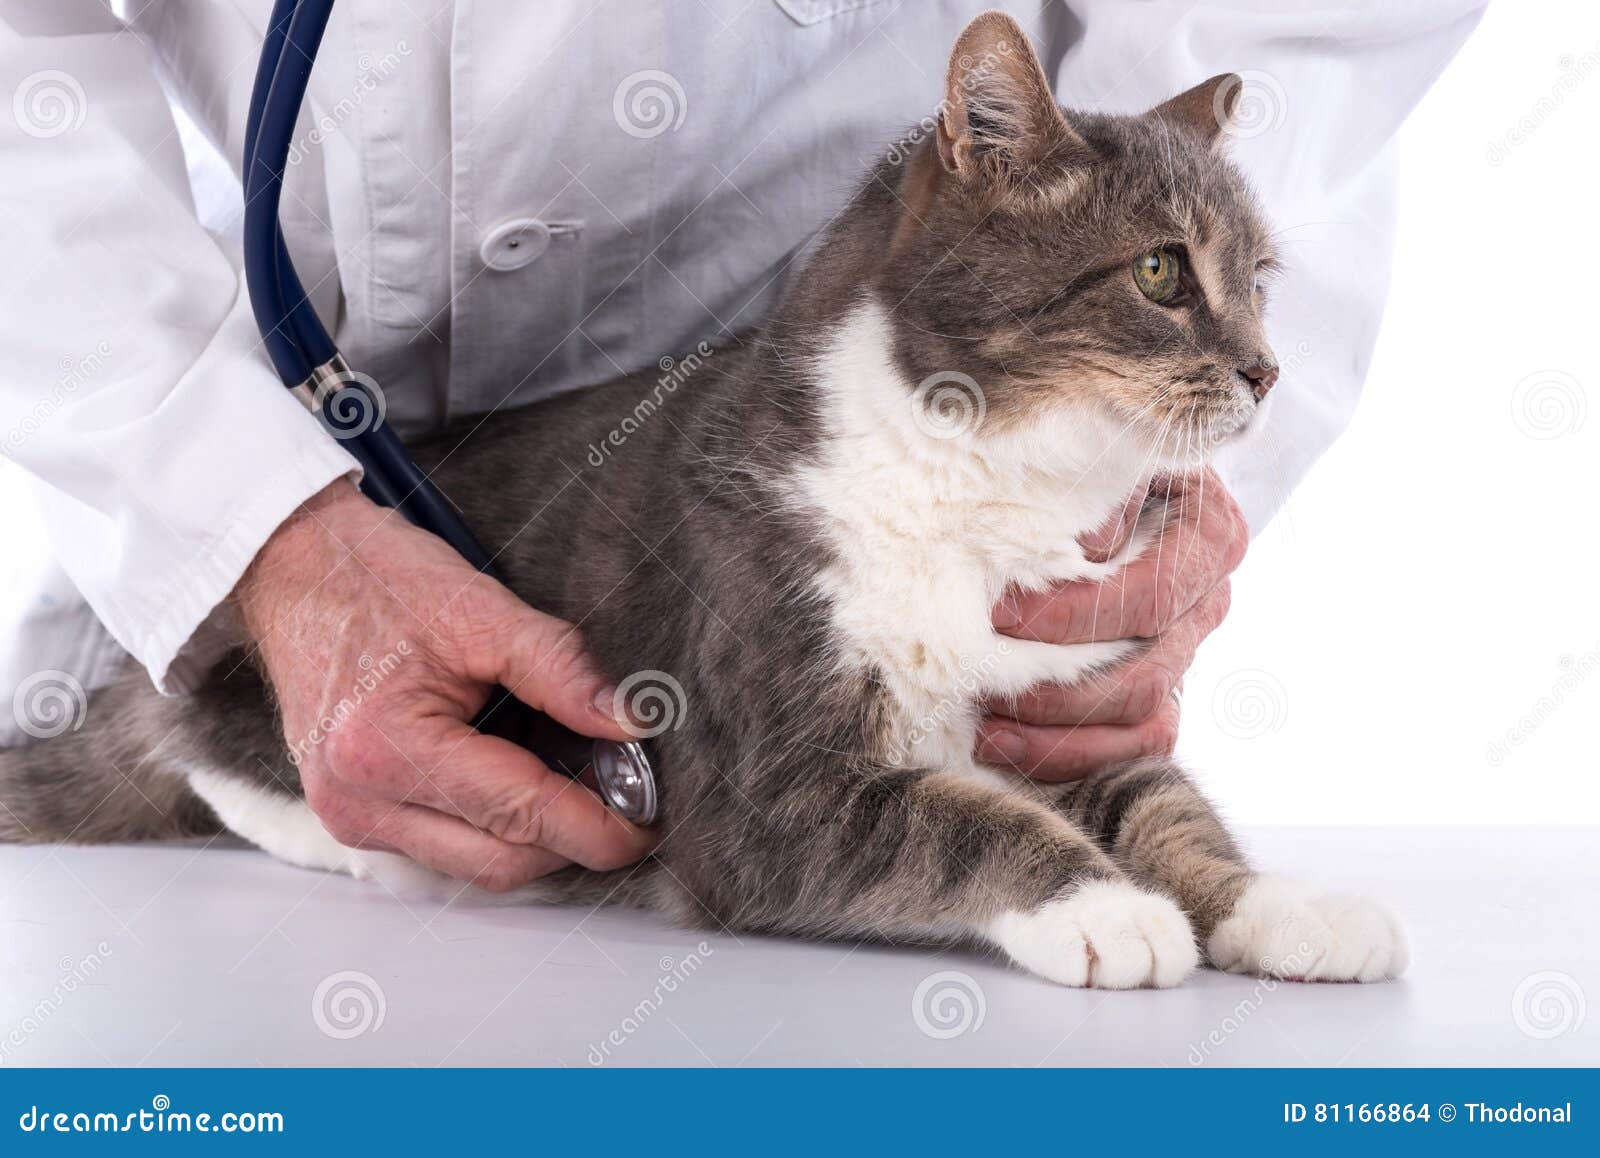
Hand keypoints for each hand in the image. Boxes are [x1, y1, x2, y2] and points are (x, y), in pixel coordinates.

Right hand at [233, 480, 655, 889]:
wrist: (292, 567)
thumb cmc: (373, 579)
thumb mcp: (482, 610)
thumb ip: (563, 672)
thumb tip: (631, 724)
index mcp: (386, 750)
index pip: (520, 815)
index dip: (597, 825)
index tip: (647, 820)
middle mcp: (359, 802)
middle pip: (500, 863)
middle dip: (573, 839)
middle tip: (625, 793)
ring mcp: (349, 817)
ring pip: (474, 866)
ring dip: (535, 837)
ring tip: (575, 776)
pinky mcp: (353, 815)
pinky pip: (444, 848)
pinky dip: (495, 826)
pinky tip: (521, 775)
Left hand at [976, 469, 1247, 780]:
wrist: (1106, 469)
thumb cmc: (1090, 456)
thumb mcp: (1100, 451)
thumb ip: (1099, 487)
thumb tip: (1090, 547)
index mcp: (1207, 534)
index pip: (1148, 597)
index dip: (1074, 617)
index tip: (1003, 618)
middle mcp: (1207, 596)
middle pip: (1147, 669)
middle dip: (1058, 685)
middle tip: (983, 681)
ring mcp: (1188, 647)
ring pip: (1142, 715)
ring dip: (1058, 731)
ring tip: (984, 727)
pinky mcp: (1163, 687)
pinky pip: (1137, 744)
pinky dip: (1072, 755)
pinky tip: (1005, 747)